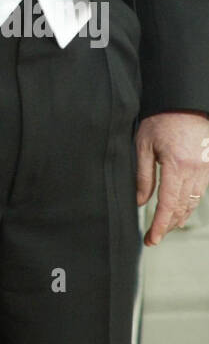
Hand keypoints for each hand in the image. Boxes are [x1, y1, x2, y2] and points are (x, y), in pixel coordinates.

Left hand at [136, 110, 208, 244]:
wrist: (185, 103)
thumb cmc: (161, 120)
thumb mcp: (144, 144)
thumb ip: (143, 175)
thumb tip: (140, 201)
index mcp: (176, 165)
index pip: (167, 205)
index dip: (159, 226)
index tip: (151, 239)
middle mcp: (194, 171)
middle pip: (181, 208)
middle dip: (168, 225)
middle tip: (154, 236)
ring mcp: (205, 170)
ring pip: (192, 203)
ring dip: (179, 217)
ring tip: (165, 226)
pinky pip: (199, 192)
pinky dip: (189, 204)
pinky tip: (179, 210)